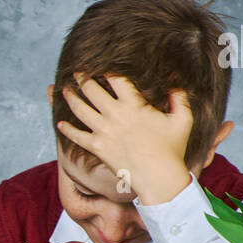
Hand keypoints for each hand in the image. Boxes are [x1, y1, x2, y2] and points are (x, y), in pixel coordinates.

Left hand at [57, 74, 192, 204]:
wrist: (159, 178)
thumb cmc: (172, 149)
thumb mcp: (183, 119)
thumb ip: (179, 96)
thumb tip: (175, 76)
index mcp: (134, 105)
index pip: (116, 79)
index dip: (107, 69)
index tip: (102, 64)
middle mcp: (115, 115)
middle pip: (92, 89)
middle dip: (83, 78)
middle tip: (77, 72)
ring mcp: (103, 131)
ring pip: (80, 108)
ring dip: (70, 97)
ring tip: (65, 90)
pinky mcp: (97, 147)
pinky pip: (76, 136)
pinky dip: (66, 130)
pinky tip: (59, 124)